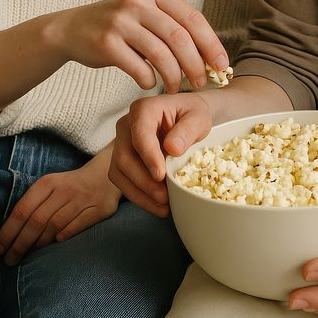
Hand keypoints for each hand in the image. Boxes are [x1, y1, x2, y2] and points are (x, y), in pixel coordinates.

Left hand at [0, 157, 122, 265]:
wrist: (105, 175)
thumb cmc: (70, 186)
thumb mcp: (50, 186)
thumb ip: (33, 204)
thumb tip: (10, 233)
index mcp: (48, 183)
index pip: (23, 209)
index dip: (8, 231)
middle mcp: (65, 190)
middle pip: (37, 220)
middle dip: (20, 243)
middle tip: (9, 260)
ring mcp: (83, 199)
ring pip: (55, 225)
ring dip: (39, 243)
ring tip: (28, 256)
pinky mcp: (100, 209)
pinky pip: (78, 226)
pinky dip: (65, 236)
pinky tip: (55, 244)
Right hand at [45, 0, 228, 93]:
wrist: (71, 29)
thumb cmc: (119, 28)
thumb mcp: (146, 15)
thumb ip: (174, 28)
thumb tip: (211, 58)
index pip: (193, 19)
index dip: (211, 44)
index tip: (222, 66)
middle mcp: (138, 3)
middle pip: (180, 38)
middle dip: (196, 66)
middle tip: (200, 83)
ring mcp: (121, 22)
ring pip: (161, 55)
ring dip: (174, 78)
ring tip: (175, 88)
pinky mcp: (106, 43)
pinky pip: (138, 68)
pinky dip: (149, 81)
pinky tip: (149, 84)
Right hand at [108, 93, 212, 217]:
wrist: (187, 119)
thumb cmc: (192, 116)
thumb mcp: (198, 118)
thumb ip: (187, 130)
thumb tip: (172, 148)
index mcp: (144, 109)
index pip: (140, 134)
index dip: (148, 156)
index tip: (160, 175)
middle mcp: (127, 125)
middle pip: (124, 157)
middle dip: (143, 181)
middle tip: (164, 197)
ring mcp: (122, 143)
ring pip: (119, 172)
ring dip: (139, 193)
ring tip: (163, 207)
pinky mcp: (123, 160)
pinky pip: (123, 181)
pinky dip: (139, 196)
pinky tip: (156, 206)